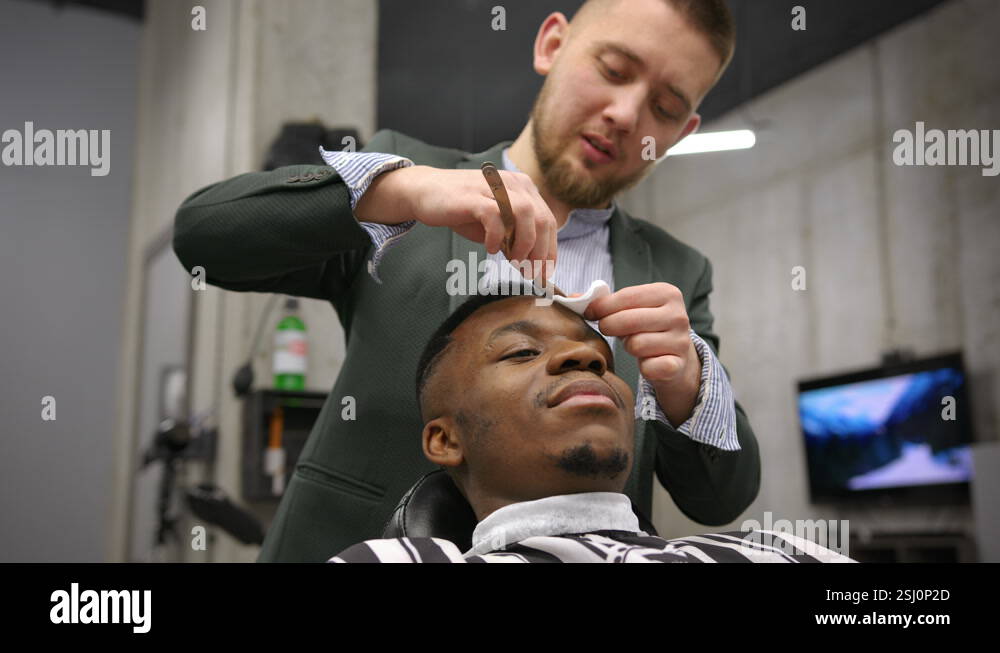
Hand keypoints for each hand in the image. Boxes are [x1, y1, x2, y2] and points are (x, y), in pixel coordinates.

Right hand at [356, 165, 557, 275]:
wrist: (426, 191)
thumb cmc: (462, 210)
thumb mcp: (496, 225)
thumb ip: (514, 238)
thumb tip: (531, 264)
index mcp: (523, 189)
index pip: (548, 221)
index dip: (550, 250)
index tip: (545, 273)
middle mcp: (513, 184)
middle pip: (542, 219)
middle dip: (541, 252)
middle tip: (531, 274)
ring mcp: (494, 187)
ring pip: (526, 214)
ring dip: (524, 244)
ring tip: (514, 262)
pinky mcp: (474, 196)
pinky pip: (496, 216)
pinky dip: (497, 236)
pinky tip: (490, 249)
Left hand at [584, 283, 701, 424]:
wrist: (677, 357)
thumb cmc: (646, 327)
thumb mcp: (631, 309)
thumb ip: (604, 302)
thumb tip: (572, 299)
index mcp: (667, 293)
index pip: (625, 296)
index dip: (601, 307)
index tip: (589, 313)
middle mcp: (679, 315)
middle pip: (628, 321)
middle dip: (611, 327)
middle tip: (610, 330)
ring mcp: (681, 341)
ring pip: (636, 345)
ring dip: (630, 347)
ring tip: (636, 345)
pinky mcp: (678, 365)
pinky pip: (648, 368)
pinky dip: (643, 367)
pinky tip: (647, 362)